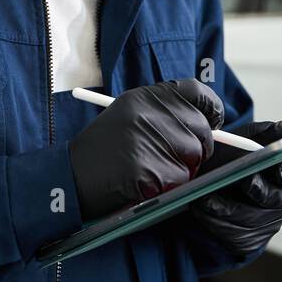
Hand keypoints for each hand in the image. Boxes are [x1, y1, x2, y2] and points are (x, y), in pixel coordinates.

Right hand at [68, 79, 221, 219]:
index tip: (212, 122)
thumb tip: (210, 125)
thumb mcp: (128, 117)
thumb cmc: (102, 152)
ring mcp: (150, 140)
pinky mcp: (150, 170)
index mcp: (144, 97)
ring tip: (148, 170)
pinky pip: (180, 181)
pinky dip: (168, 188)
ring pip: (193, 159)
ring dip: (180, 171)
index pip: (197, 92)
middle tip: (173, 159)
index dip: (210, 109)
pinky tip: (142, 184)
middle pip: (202, 130)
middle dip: (196, 149)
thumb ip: (164, 115)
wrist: (68, 178)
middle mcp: (149, 113)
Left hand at [188, 119, 281, 259]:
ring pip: (249, 218)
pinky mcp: (247, 240)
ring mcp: (267, 225)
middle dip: (259, 189)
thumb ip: (278, 132)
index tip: (278, 169)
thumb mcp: (255, 138)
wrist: (215, 182)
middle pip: (275, 200)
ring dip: (228, 205)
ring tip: (209, 192)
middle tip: (245, 179)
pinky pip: (231, 233)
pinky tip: (202, 205)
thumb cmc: (238, 156)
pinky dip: (214, 218)